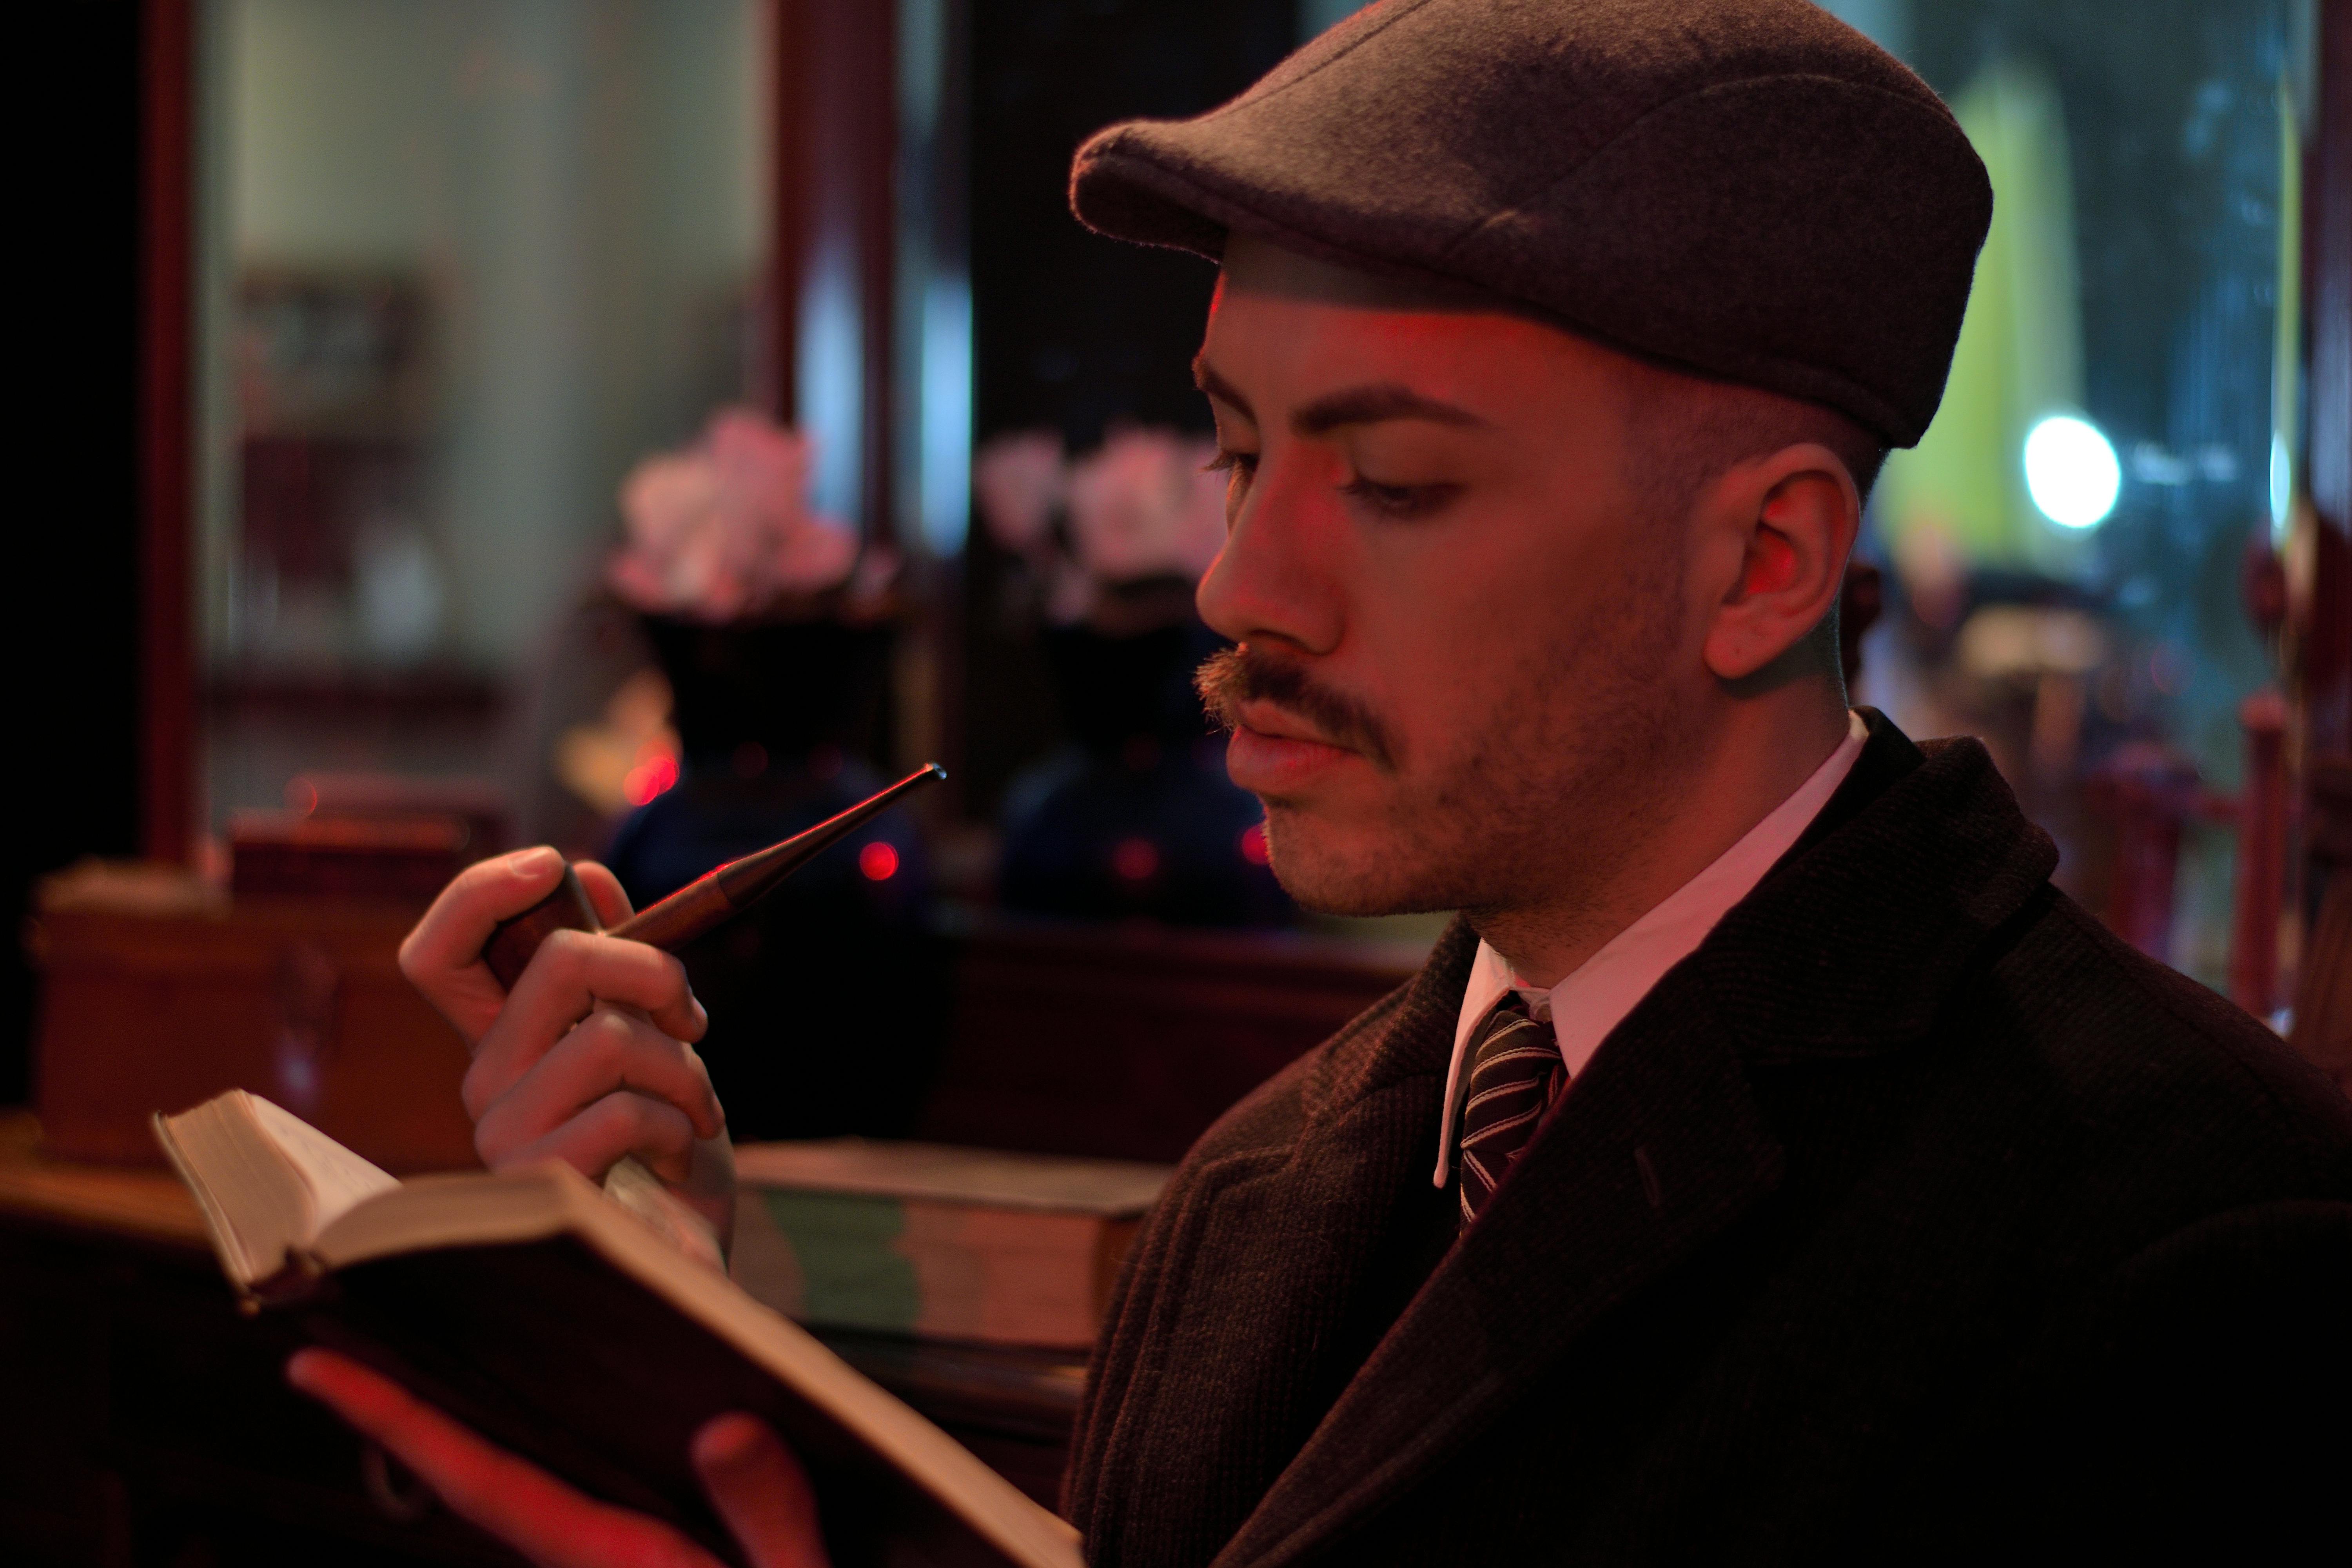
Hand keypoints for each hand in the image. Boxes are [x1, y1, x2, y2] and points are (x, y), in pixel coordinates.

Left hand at [289, 1348, 828, 1566]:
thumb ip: (765, 1514)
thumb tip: (722, 1427)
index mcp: (611, 1560)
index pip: (481, 1478)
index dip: (394, 1421)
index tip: (313, 1372)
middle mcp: (589, 1556)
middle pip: (475, 1472)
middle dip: (402, 1408)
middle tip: (330, 1339)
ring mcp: (606, 1555)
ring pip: (512, 1477)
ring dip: (458, 1422)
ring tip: (416, 1346)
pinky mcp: (634, 1552)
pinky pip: (558, 1486)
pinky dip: (522, 1438)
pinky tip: (533, 1396)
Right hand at [400, 848, 734, 1244]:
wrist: (689, 1262)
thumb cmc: (669, 1153)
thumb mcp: (657, 1044)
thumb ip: (618, 971)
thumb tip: (589, 878)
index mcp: (507, 1042)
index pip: (437, 953)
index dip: (480, 894)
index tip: (552, 865)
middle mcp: (485, 1085)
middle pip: (556, 962)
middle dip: (653, 967)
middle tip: (691, 1015)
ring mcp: (502, 1138)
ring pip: (607, 1037)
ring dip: (684, 1065)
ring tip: (695, 1110)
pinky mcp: (539, 1187)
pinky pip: (624, 1114)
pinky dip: (680, 1127)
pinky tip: (680, 1158)